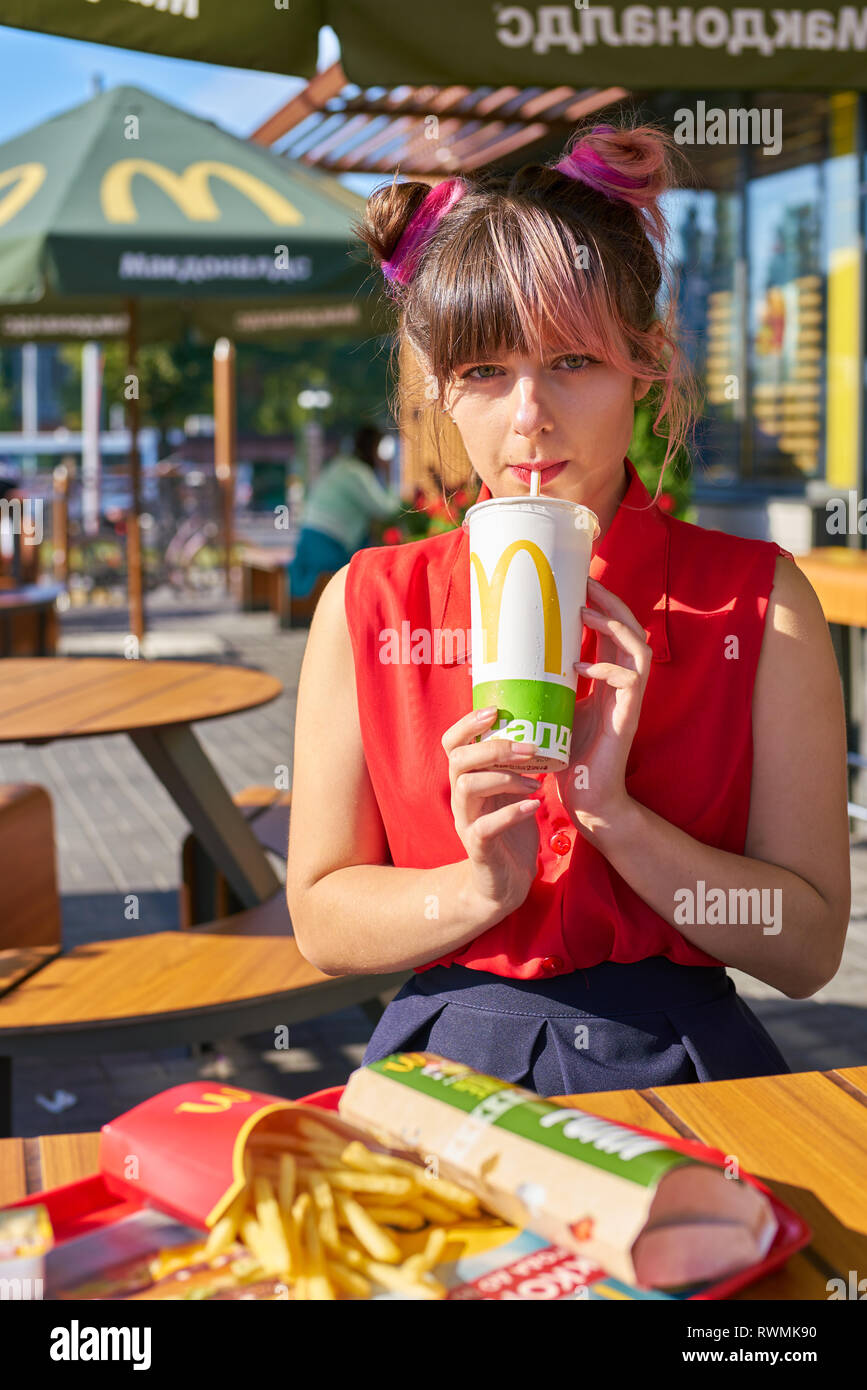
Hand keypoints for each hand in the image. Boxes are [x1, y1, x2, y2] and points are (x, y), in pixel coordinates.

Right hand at [442, 707, 542, 921]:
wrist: (505, 884)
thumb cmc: (511, 833)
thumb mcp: (511, 793)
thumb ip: (515, 767)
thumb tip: (541, 731)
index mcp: (467, 780)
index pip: (452, 743)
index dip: (467, 724)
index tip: (495, 711)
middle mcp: (461, 799)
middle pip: (458, 760)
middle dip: (494, 748)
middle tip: (529, 748)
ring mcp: (466, 823)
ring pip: (467, 787)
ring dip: (503, 777)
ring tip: (534, 781)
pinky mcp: (479, 848)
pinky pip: (486, 827)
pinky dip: (511, 813)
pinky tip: (533, 806)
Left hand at [553, 576, 651, 837]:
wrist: (585, 798)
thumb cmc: (567, 756)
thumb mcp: (553, 709)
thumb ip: (543, 684)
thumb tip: (503, 658)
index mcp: (608, 680)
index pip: (613, 632)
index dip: (601, 604)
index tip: (578, 582)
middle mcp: (623, 686)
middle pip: (632, 630)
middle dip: (611, 602)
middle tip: (585, 583)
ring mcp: (629, 701)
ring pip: (638, 649)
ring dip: (613, 626)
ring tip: (585, 613)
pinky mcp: (627, 719)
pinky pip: (630, 681)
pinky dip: (607, 668)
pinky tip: (583, 666)